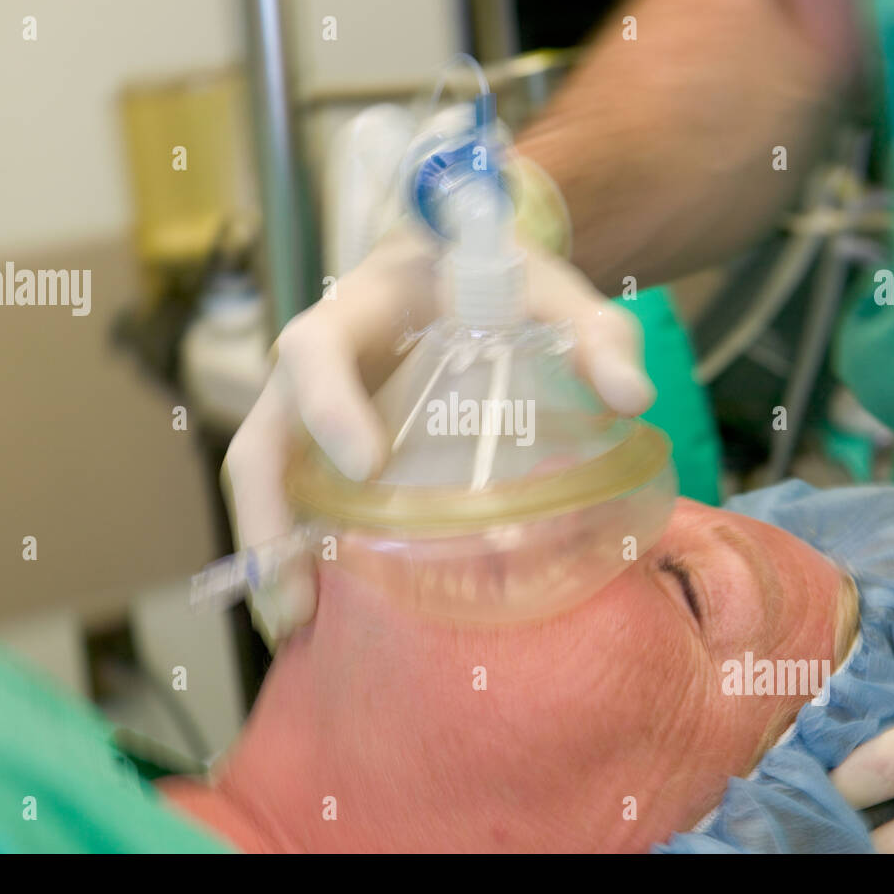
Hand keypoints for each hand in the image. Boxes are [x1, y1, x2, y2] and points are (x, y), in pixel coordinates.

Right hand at [221, 224, 655, 647]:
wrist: (454, 265)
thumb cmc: (498, 279)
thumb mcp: (552, 291)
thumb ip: (598, 333)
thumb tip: (634, 398)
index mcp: (357, 312)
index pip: (314, 350)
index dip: (328, 405)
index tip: (368, 466)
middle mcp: (313, 364)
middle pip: (260, 439)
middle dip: (267, 517)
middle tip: (297, 597)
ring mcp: (309, 409)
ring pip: (262, 478)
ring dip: (268, 555)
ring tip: (295, 628)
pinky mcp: (321, 445)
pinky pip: (292, 496)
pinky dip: (294, 554)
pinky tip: (320, 614)